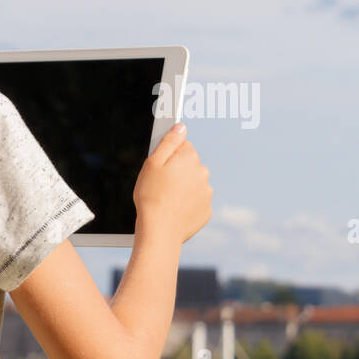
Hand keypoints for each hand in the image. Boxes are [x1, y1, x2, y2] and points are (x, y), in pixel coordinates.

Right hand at [133, 124, 212, 243]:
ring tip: (167, 199)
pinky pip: (196, 201)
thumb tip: (181, 127)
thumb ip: (169, 142)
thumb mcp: (152, 163)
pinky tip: (175, 210)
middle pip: (190, 165)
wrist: (160, 230)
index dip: (169, 157)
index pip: (183, 146)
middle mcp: (203, 173)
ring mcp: (206, 192)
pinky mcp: (206, 210)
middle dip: (178, 172)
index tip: (160, 169)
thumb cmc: (151, 196)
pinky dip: (187, 204)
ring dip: (183, 188)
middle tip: (161, 185)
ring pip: (194, 184)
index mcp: (189, 158)